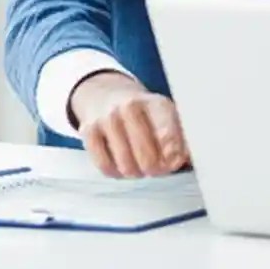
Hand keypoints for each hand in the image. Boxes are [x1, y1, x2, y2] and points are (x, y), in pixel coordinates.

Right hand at [70, 72, 188, 178]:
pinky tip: (124, 165)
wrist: (109, 95)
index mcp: (156, 103)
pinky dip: (117, 172)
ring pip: (126, 165)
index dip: (173, 153)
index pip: (168, 132)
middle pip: (147, 155)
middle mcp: (130, 107)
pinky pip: (105, 166)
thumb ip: (180, 138)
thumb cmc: (146, 113)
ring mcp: (107, 119)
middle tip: (161, 169)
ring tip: (143, 166)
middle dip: (157, 169)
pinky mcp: (88, 131)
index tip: (176, 162)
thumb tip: (181, 160)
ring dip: (138, 173)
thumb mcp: (168, 116)